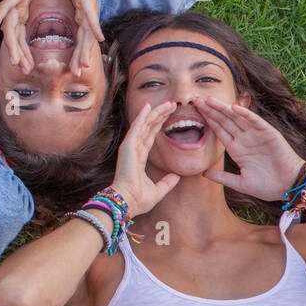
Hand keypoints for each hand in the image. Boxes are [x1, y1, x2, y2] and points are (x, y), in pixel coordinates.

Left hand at [0, 0, 50, 73]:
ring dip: (12, 44)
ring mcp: (15, 1)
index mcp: (24, 13)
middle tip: (26, 70)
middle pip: (15, 37)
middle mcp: (17, 10)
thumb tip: (52, 23)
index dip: (26, 53)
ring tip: (16, 61)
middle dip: (21, 55)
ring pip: (10, 27)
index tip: (31, 68)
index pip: (23, 37)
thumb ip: (44, 11)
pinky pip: (6, 6)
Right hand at [56, 0, 103, 73]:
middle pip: (85, 39)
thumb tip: (53, 15)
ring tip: (84, 65)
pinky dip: (94, 27)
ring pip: (88, 32)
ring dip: (86, 49)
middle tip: (78, 74)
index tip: (73, 68)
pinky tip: (98, 38)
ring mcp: (87, 3)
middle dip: (81, 57)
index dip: (76, 52)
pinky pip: (89, 15)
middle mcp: (86, 10)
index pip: (78, 36)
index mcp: (79, 11)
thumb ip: (58, 6)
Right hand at [109, 100, 179, 217]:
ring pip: (144, 124)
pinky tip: (148, 106)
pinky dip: (142, 116)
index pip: (150, 136)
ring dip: (155, 113)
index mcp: (139, 158)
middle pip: (148, 127)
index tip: (169, 115)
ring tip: (167, 103)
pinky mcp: (128, 146)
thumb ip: (167, 182)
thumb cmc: (139, 199)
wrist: (128, 202)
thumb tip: (177, 176)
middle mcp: (134, 150)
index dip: (159, 125)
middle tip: (171, 104)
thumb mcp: (158, 190)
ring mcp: (130, 147)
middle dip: (160, 115)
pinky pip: (137, 127)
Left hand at [195, 98, 305, 200]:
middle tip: (196, 100)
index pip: (219, 131)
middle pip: (225, 121)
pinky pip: (255, 122)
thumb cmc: (268, 186)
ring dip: (224, 109)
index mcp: (237, 149)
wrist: (290, 186)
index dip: (208, 121)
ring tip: (209, 100)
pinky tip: (234, 107)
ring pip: (237, 118)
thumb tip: (203, 174)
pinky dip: (246, 114)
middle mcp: (245, 140)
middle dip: (211, 111)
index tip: (194, 112)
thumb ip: (222, 177)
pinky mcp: (269, 134)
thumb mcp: (240, 183)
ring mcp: (256, 136)